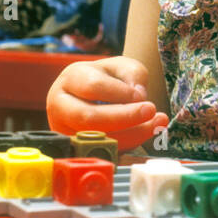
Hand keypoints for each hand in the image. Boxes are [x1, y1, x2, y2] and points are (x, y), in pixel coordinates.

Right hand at [46, 56, 169, 150]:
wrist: (93, 95)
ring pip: (96, 138)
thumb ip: (132, 74)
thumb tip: (138, 97)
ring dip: (131, 134)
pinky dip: (127, 145)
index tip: (142, 96)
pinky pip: (103, 150)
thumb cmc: (107, 79)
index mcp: (71, 79)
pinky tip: (146, 134)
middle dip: (124, 117)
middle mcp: (61, 105)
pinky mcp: (76, 148)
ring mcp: (65, 130)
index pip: (93, 87)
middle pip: (88, 117)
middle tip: (151, 111)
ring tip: (157, 124)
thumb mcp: (121, 66)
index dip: (120, 93)